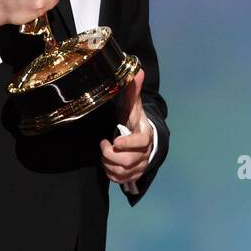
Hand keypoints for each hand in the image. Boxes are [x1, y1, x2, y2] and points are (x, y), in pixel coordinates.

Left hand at [101, 69, 148, 185]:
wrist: (142, 137)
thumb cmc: (134, 120)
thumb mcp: (133, 105)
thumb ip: (133, 90)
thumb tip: (136, 70)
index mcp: (146, 134)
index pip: (141, 142)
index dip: (128, 143)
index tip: (115, 140)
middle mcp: (146, 152)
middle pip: (129, 160)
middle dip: (110, 154)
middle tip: (104, 145)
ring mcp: (141, 165)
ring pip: (123, 171)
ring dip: (108, 164)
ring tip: (105, 153)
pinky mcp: (135, 174)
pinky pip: (121, 180)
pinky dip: (111, 174)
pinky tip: (107, 164)